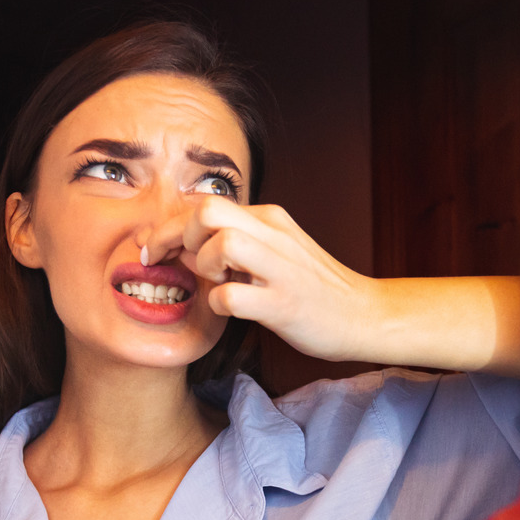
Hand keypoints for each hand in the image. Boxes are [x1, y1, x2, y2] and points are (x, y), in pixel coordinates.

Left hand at [145, 197, 376, 361]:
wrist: (363, 315)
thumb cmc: (312, 288)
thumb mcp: (276, 252)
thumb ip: (234, 245)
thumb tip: (184, 249)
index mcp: (270, 219)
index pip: (206, 204)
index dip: (170, 226)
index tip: (156, 249)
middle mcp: (274, 235)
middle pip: (209, 210)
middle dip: (178, 236)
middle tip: (179, 263)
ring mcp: (280, 269)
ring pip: (221, 244)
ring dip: (204, 265)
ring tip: (216, 281)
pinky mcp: (283, 304)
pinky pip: (231, 297)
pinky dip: (219, 304)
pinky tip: (231, 309)